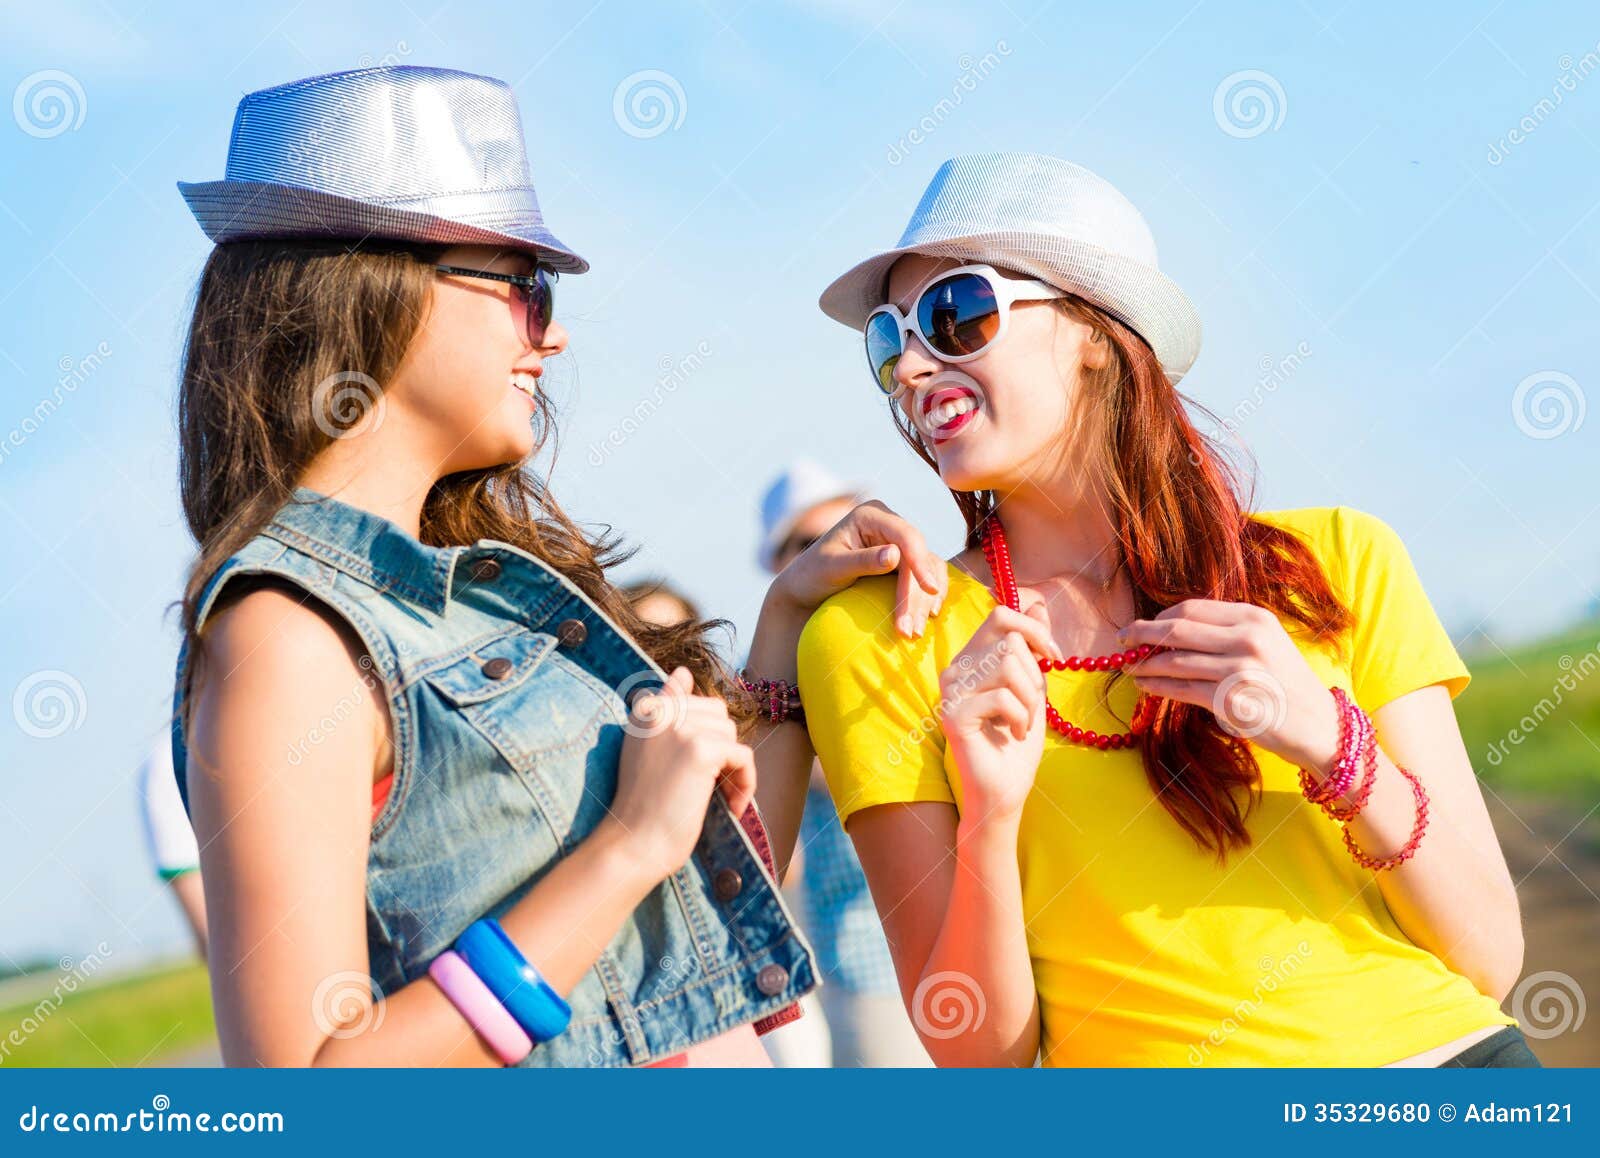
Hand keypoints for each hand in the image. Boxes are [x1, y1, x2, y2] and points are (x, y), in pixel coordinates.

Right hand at [608, 667, 757, 879]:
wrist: (633, 842)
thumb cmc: (644, 804)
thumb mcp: (647, 747)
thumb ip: (666, 707)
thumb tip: (683, 670)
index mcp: (646, 707)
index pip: (696, 702)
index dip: (704, 738)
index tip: (693, 771)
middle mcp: (659, 709)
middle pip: (719, 715)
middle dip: (721, 750)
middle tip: (709, 785)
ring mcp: (679, 727)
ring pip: (732, 734)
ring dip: (733, 769)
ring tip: (717, 797)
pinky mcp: (700, 749)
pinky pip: (743, 756)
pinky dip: (746, 783)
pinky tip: (731, 806)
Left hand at [766, 499, 947, 637]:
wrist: (806, 589)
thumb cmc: (811, 574)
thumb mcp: (831, 567)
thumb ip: (862, 561)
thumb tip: (895, 555)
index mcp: (871, 515)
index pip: (905, 536)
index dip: (920, 562)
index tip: (929, 589)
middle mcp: (889, 525)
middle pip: (919, 556)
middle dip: (918, 594)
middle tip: (911, 631)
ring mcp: (898, 544)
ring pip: (928, 568)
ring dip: (925, 601)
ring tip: (915, 633)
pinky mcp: (904, 563)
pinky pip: (926, 577)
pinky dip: (928, 598)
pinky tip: (927, 617)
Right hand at [938, 603, 1064, 827]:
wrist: (1004, 791)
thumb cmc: (1017, 741)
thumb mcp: (1032, 686)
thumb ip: (1031, 648)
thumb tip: (1039, 604)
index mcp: (970, 658)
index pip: (1001, 616)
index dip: (1035, 631)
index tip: (1055, 659)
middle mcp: (955, 669)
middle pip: (1009, 641)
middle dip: (1035, 675)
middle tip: (1031, 706)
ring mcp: (950, 691)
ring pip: (1009, 666)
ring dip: (1030, 700)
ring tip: (1021, 722)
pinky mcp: (953, 714)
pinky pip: (1003, 697)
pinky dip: (1020, 717)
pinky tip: (1013, 734)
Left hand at [1119, 599, 1340, 771]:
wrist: (1318, 725)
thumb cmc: (1285, 684)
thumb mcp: (1265, 644)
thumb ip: (1225, 633)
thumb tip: (1170, 630)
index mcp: (1254, 618)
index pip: (1192, 608)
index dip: (1160, 617)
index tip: (1142, 626)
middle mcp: (1247, 638)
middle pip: (1178, 629)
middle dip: (1142, 634)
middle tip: (1121, 641)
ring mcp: (1239, 669)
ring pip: (1175, 661)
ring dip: (1146, 665)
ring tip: (1130, 668)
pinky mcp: (1230, 700)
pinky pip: (1182, 689)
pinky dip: (1158, 686)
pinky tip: (1146, 686)